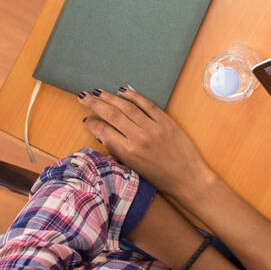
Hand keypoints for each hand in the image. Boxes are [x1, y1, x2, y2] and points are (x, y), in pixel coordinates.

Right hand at [79, 88, 216, 198]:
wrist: (188, 178)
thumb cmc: (160, 178)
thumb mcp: (134, 168)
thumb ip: (118, 151)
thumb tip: (104, 135)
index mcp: (128, 152)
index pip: (103, 131)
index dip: (92, 124)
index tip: (86, 120)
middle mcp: (139, 137)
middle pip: (111, 115)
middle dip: (94, 104)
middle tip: (83, 96)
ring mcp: (153, 127)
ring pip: (127, 107)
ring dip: (110, 97)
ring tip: (99, 92)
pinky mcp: (166, 121)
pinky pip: (147, 105)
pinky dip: (135, 96)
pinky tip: (124, 91)